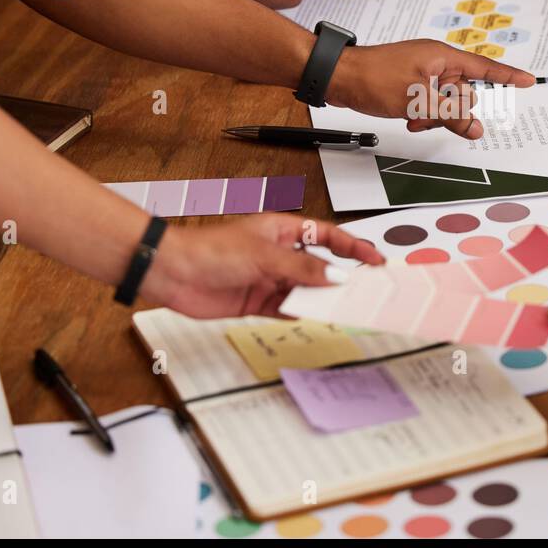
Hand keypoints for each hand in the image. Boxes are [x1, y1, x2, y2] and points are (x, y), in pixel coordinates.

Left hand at [143, 214, 383, 318]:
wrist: (173, 273)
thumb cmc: (210, 250)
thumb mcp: (264, 255)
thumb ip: (303, 269)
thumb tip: (335, 276)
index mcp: (282, 230)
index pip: (327, 236)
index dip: (352, 246)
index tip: (374, 258)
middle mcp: (278, 253)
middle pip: (320, 265)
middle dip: (341, 277)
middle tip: (365, 289)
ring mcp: (269, 277)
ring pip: (305, 289)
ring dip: (321, 298)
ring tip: (342, 308)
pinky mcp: (258, 300)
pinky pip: (287, 308)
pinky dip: (300, 313)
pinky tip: (313, 317)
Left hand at [328, 40, 535, 138]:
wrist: (339, 77)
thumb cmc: (374, 79)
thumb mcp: (417, 100)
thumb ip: (451, 114)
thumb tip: (476, 128)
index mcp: (443, 57)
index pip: (485, 67)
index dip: (507, 76)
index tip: (529, 81)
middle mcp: (437, 62)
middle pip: (465, 92)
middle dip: (452, 110)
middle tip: (427, 116)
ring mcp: (424, 73)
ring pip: (447, 101)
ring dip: (435, 115)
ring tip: (413, 119)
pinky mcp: (411, 84)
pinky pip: (431, 103)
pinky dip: (424, 114)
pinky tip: (409, 119)